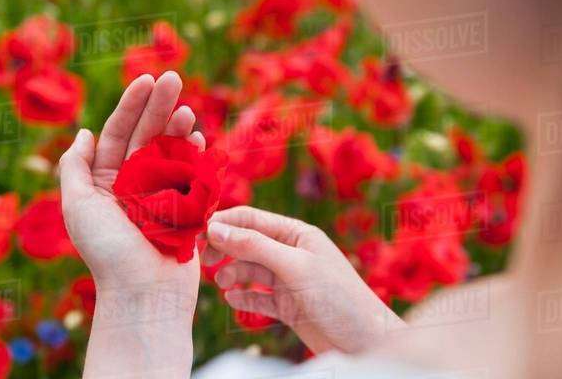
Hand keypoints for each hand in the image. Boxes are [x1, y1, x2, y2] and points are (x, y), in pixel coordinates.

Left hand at [59, 71, 203, 377]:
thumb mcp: (78, 206)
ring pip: (171, 151)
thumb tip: (82, 132)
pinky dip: (195, 154)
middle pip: (146, 136)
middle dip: (159, 106)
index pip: (117, 134)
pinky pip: (193, 173)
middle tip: (173, 78)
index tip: (145, 80)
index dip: (130, 106)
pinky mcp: (186, 206)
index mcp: (105, 181)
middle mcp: (133, 184)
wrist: (147, 293)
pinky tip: (199, 138)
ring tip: (186, 111)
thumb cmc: (110, 252)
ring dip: (178, 128)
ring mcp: (162, 194)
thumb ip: (75, 167)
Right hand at [204, 206, 404, 354]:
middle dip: (225, 248)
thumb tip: (216, 228)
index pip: (251, 219)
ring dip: (233, 274)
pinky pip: (257, 297)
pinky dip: (244, 298)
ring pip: (249, 270)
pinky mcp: (287, 306)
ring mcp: (288, 280)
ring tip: (223, 283)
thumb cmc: (337, 296)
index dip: (224, 222)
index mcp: (296, 234)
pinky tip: (233, 301)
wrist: (364, 342)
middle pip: (247, 243)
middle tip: (202, 258)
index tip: (196, 231)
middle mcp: (290, 253)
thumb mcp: (294, 266)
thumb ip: (255, 246)